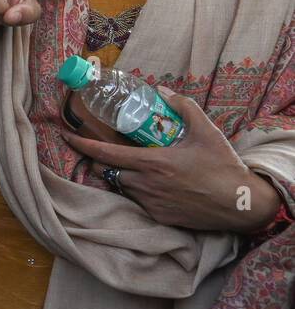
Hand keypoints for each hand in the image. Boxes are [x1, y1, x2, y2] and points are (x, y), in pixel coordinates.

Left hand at [62, 88, 282, 231]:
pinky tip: (154, 184)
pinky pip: (138, 202)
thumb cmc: (223, 166)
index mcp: (151, 163)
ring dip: (119, 176)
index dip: (81, 145)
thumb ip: (183, 107)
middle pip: (105, 173)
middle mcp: (145, 185)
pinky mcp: (159, 217)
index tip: (65, 135)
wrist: (242, 205)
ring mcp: (151, 204)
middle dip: (98, 161)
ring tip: (133, 165)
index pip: (104, 154)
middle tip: (103, 151)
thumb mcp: (205, 131)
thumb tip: (163, 90)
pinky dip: (138, 191)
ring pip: (121, 187)